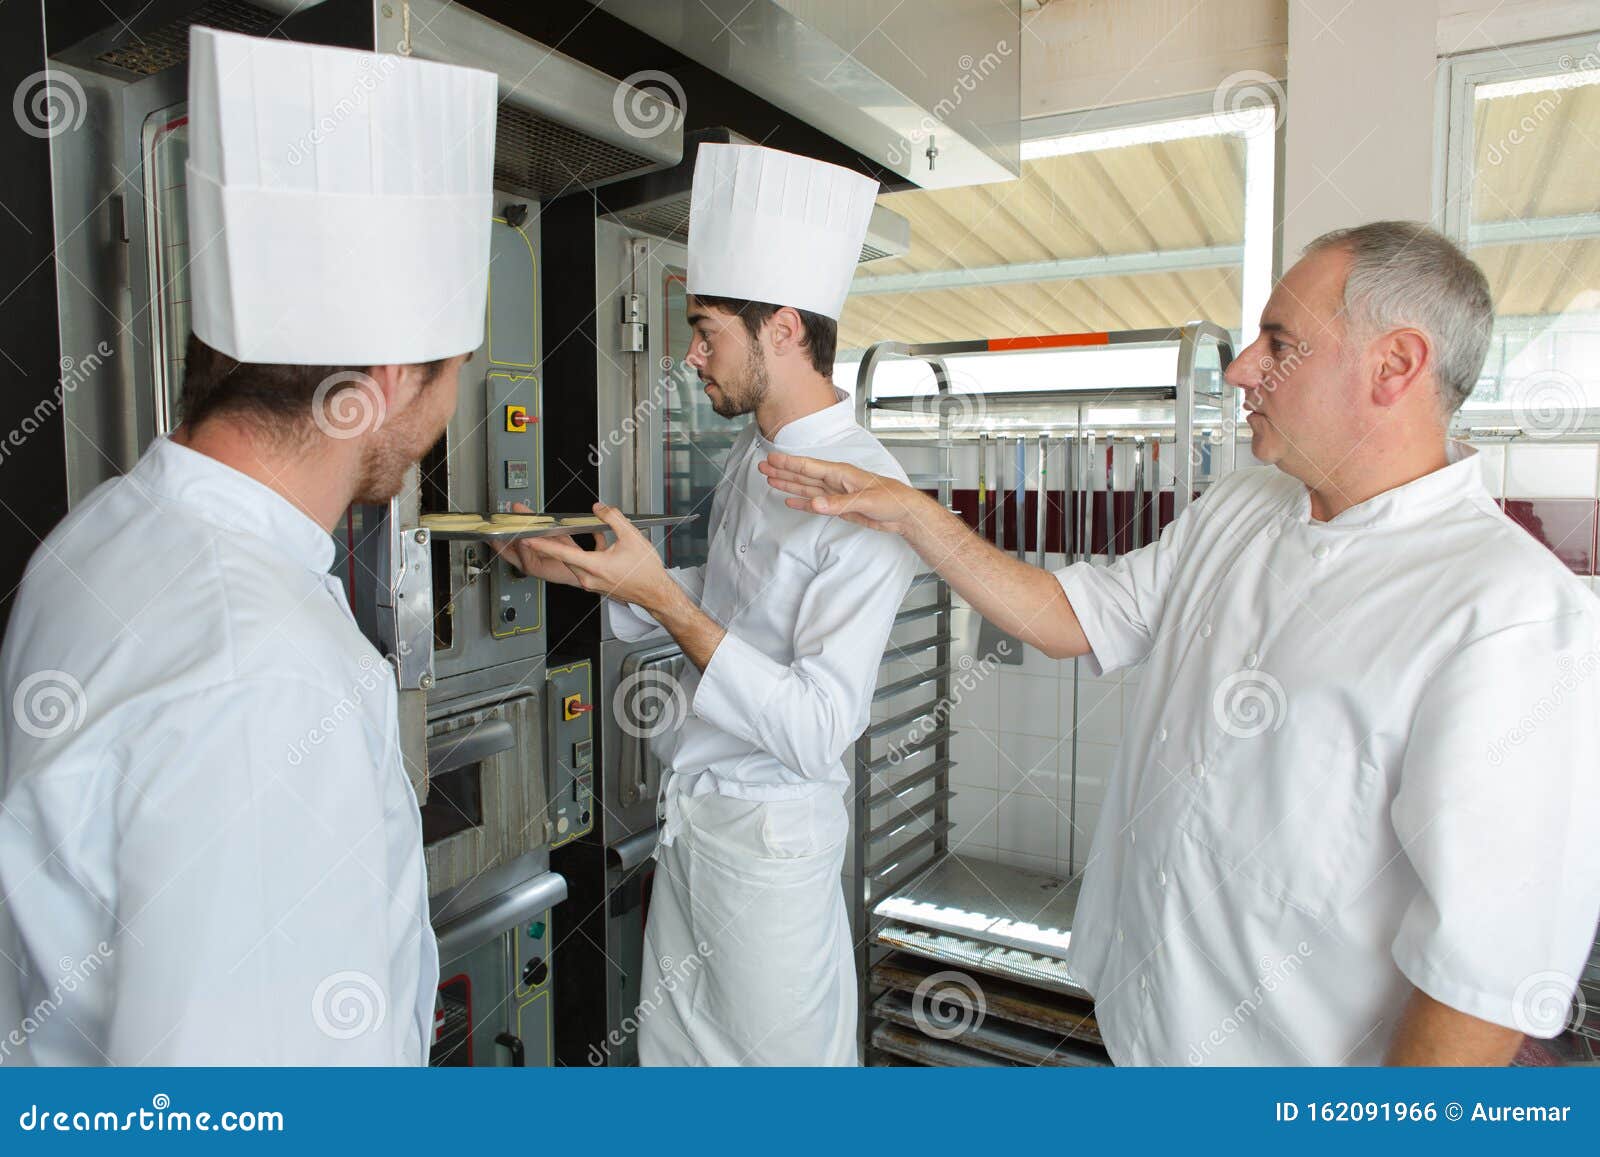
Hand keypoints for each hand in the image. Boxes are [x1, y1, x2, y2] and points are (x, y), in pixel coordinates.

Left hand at [501, 502, 674, 609]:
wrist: (655, 593)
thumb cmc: (645, 572)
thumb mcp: (632, 537)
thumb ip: (613, 518)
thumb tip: (599, 508)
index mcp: (595, 566)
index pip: (562, 552)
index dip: (542, 543)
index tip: (527, 537)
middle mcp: (589, 578)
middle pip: (563, 557)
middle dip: (550, 543)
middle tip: (537, 531)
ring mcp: (591, 583)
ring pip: (573, 561)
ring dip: (569, 548)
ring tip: (570, 534)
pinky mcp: (595, 585)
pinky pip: (583, 566)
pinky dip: (585, 555)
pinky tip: (599, 542)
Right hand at [758, 451, 925, 535]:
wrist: (904, 513)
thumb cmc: (891, 499)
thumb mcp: (865, 500)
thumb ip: (839, 503)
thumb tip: (815, 504)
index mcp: (841, 473)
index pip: (810, 466)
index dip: (790, 463)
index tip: (772, 458)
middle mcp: (835, 481)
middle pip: (803, 475)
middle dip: (783, 471)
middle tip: (762, 467)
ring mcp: (836, 494)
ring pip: (806, 488)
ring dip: (788, 485)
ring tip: (770, 480)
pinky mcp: (839, 507)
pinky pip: (815, 504)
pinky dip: (802, 503)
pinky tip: (790, 501)